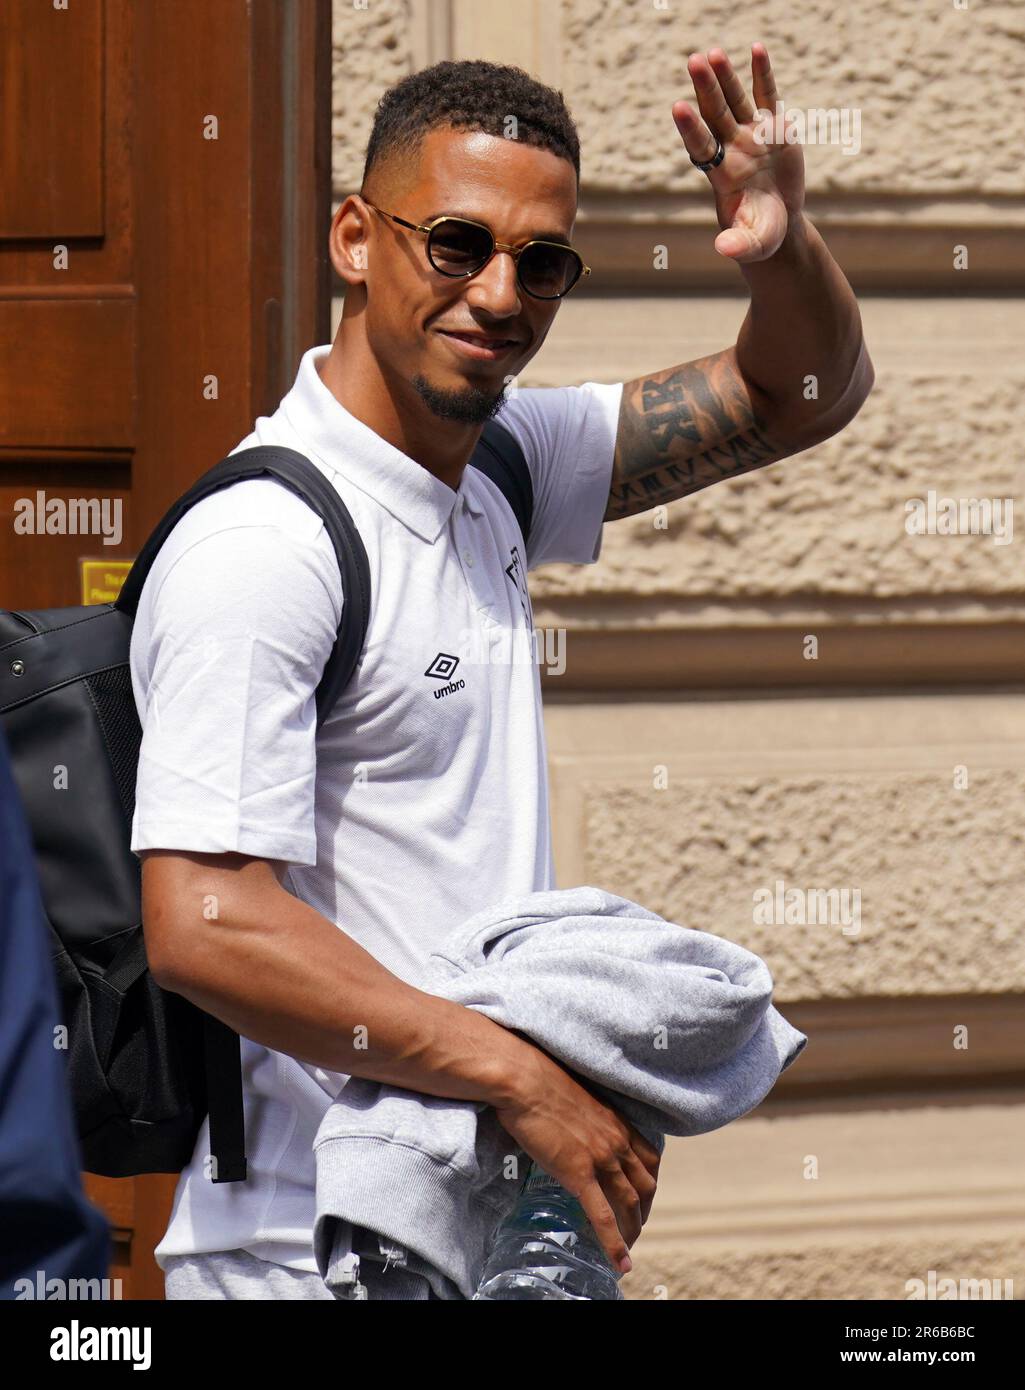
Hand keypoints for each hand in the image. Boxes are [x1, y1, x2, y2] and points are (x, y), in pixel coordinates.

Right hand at [492, 1041, 660, 1274]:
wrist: (524, 1080)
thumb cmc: (540, 1081)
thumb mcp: (574, 1100)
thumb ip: (583, 1120)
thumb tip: (572, 1130)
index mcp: (617, 1122)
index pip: (648, 1158)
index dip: (649, 1181)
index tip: (642, 1195)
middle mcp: (616, 1141)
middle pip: (645, 1184)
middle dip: (644, 1209)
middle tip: (635, 1226)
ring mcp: (600, 1158)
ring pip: (629, 1203)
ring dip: (632, 1229)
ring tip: (628, 1249)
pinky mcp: (579, 1173)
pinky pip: (603, 1216)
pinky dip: (614, 1243)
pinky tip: (619, 1263)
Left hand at [672, 43, 805, 262]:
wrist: (779, 224)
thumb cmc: (760, 236)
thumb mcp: (752, 243)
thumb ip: (737, 245)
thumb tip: (724, 249)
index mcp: (721, 174)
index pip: (701, 146)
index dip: (691, 128)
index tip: (678, 107)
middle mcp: (731, 149)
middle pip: (714, 114)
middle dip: (705, 89)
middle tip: (693, 61)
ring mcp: (751, 135)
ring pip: (735, 100)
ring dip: (725, 77)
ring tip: (713, 53)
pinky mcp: (774, 127)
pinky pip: (767, 95)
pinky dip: (762, 73)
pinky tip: (756, 49)